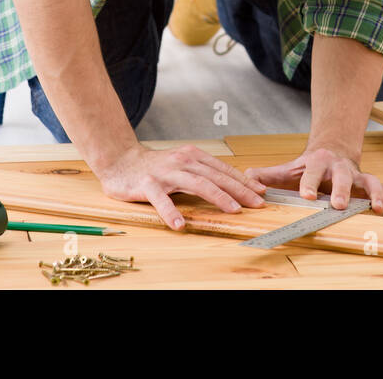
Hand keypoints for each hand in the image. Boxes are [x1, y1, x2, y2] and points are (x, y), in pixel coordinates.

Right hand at [97, 144, 266, 229]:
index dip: (244, 181)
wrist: (121, 160)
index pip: (223, 170)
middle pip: (216, 176)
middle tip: (257, 204)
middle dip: (240, 190)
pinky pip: (161, 199)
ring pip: (197, 184)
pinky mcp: (147, 184)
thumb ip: (203, 173)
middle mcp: (182, 161)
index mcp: (193, 156)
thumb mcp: (183, 165)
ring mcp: (165, 172)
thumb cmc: (155, 166)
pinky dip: (171, 212)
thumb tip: (232, 186)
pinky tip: (180, 225)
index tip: (261, 193)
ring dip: (218, 197)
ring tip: (233, 210)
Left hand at [242, 146, 382, 216]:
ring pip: (368, 181)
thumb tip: (246, 177)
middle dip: (341, 189)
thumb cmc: (307, 166)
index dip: (308, 182)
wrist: (332, 150)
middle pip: (341, 176)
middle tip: (338, 204)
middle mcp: (338, 167)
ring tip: (379, 209)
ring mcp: (356, 174)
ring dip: (374, 194)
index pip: (311, 171)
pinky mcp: (368, 183)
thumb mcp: (288, 169)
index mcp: (317, 162)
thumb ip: (268, 175)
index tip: (306, 195)